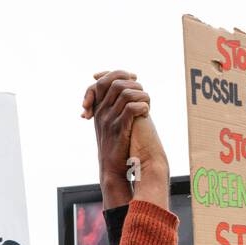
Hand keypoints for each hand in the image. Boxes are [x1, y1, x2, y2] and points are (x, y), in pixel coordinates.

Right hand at [81, 70, 148, 208]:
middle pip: (116, 84)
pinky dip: (142, 107)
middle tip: (143, 93)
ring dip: (142, 96)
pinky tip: (147, 113)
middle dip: (134, 84)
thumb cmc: (116, 147)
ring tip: (147, 104)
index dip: (119, 74)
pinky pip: (131, 108)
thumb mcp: (111, 125)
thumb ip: (115, 108)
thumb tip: (128, 92)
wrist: (112, 170)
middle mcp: (101, 113)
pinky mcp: (119, 130)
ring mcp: (109, 121)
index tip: (133, 77)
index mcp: (98, 109)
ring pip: (126, 94)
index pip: (103, 80)